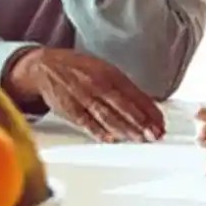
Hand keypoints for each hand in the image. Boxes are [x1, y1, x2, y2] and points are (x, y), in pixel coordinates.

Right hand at [5, 47, 164, 142]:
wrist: (45, 67)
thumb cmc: (78, 70)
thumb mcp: (103, 71)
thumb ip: (123, 88)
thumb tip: (146, 106)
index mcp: (109, 72)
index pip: (134, 93)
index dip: (149, 109)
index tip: (161, 122)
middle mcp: (97, 83)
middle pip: (122, 104)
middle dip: (141, 121)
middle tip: (155, 133)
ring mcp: (82, 96)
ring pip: (106, 114)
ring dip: (125, 129)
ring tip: (140, 138)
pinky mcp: (69, 108)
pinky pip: (86, 121)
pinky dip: (98, 131)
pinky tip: (111, 138)